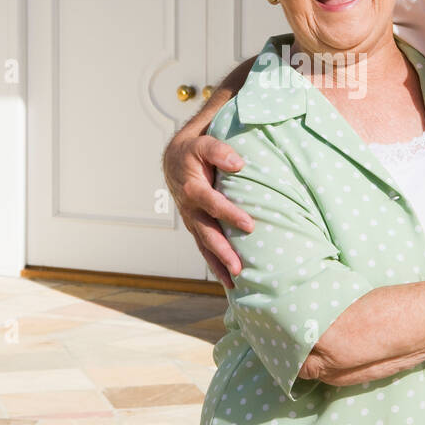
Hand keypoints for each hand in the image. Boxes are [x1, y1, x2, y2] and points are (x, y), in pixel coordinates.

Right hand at [163, 133, 252, 286]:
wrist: (174, 160)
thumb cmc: (194, 150)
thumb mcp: (203, 142)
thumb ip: (218, 150)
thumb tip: (238, 164)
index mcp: (193, 188)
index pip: (213, 204)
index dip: (230, 214)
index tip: (250, 225)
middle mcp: (190, 209)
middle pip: (207, 233)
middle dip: (222, 252)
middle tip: (239, 267)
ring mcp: (192, 220)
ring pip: (205, 246)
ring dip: (219, 265)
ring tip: (235, 282)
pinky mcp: (195, 227)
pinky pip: (205, 248)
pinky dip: (215, 265)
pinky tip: (229, 280)